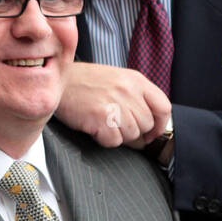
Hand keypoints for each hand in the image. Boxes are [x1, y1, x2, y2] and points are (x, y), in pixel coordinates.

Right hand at [56, 62, 170, 148]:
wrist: (58, 81)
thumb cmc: (85, 83)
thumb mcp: (117, 80)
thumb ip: (136, 97)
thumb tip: (149, 127)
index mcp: (136, 80)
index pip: (164, 107)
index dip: (160, 125)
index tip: (152, 133)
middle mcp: (128, 90)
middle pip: (146, 125)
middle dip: (134, 131)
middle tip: (117, 127)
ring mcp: (115, 104)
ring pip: (131, 135)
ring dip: (118, 135)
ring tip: (103, 123)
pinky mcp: (100, 118)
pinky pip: (114, 141)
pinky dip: (105, 139)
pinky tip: (95, 127)